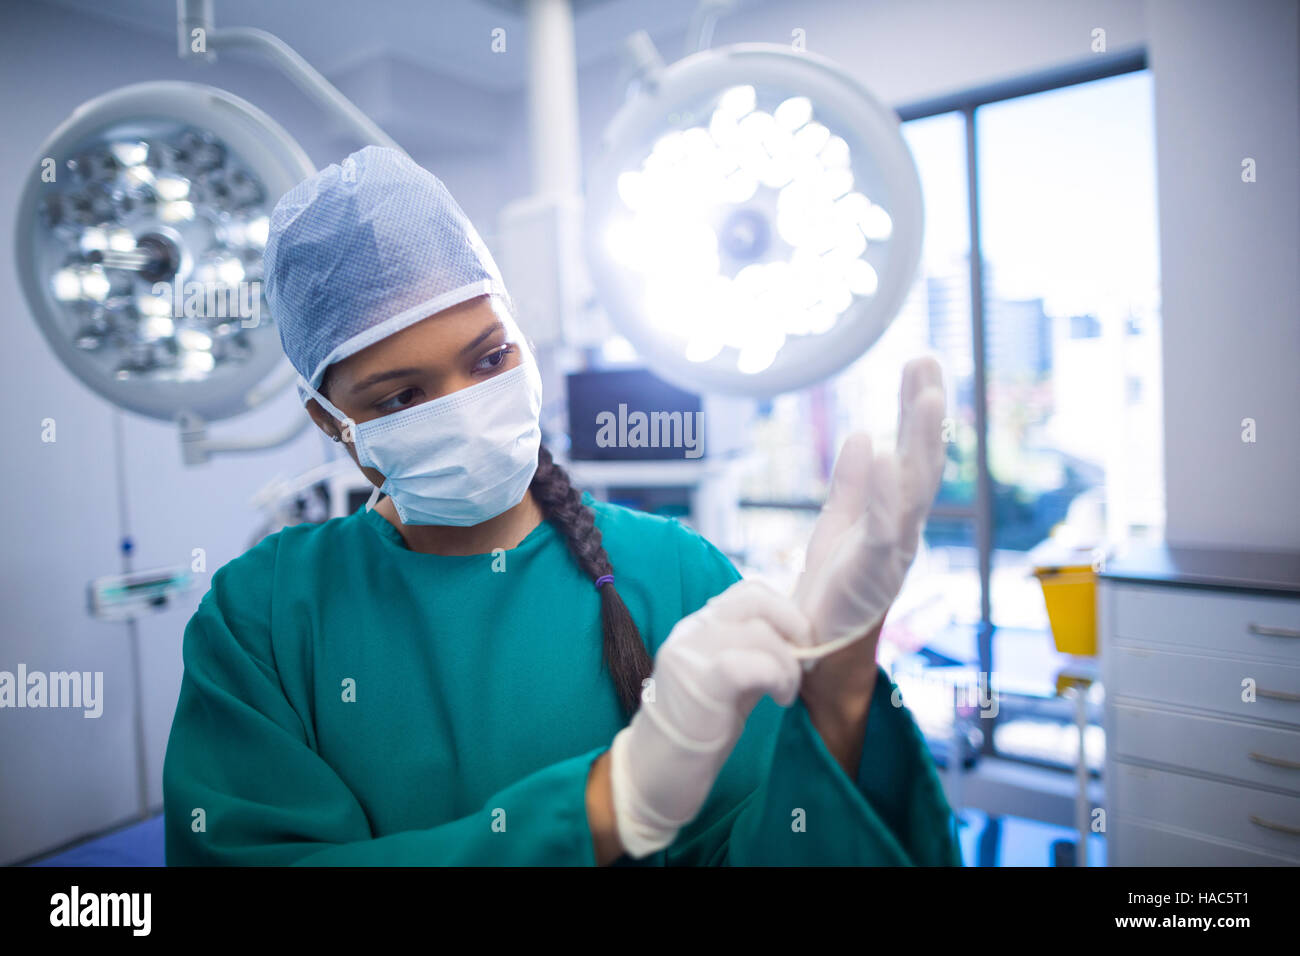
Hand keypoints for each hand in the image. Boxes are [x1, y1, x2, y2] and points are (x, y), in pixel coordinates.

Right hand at [607, 579, 807, 857]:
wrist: (653, 774)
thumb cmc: (696, 731)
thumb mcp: (727, 681)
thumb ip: (752, 654)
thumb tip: (798, 640)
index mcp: (697, 627)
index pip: (748, 591)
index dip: (784, 610)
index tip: (799, 643)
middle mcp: (690, 631)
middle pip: (755, 599)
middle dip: (793, 625)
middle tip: (804, 659)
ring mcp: (690, 653)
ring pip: (760, 633)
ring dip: (788, 664)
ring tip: (786, 692)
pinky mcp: (698, 682)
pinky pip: (751, 663)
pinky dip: (778, 677)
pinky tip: (779, 699)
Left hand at [791, 356, 946, 666]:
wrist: (814, 645)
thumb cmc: (831, 588)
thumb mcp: (838, 523)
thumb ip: (853, 483)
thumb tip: (865, 435)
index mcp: (895, 512)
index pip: (911, 450)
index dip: (916, 408)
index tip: (920, 364)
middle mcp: (903, 526)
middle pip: (922, 460)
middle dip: (925, 411)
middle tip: (927, 362)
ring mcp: (893, 548)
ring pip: (915, 486)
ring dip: (921, 439)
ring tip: (926, 393)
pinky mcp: (871, 569)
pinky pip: (882, 522)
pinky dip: (884, 487)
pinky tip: (883, 450)